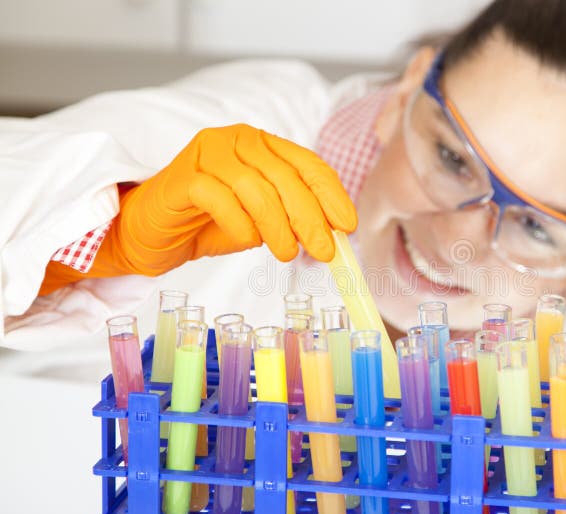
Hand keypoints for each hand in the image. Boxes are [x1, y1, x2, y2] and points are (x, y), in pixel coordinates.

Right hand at [118, 123, 356, 273]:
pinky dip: (239, 224)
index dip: (332, 195)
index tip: (348, 226)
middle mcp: (238, 140)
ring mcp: (207, 154)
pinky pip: (220, 198)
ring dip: (277, 226)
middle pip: (286, 176)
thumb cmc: (209, 224)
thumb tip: (332, 236)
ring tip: (286, 254)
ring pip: (256, 187)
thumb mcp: (262, 222)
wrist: (152, 233)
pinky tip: (247, 241)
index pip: (308, 164)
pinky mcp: (182, 176)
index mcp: (263, 145)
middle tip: (324, 251)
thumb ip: (292, 220)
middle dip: (310, 218)